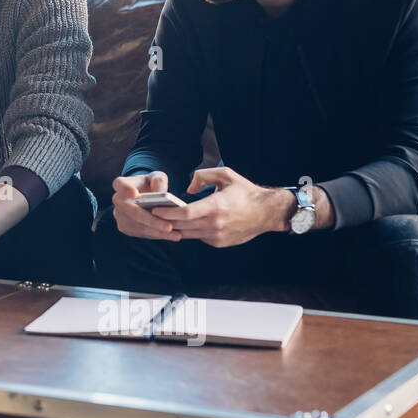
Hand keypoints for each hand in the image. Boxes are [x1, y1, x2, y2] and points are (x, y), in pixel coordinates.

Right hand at [110, 171, 180, 241]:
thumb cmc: (151, 184)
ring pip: (137, 225)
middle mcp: (117, 200)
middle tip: (168, 227)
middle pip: (131, 211)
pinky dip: (155, 235)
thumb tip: (160, 192)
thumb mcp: (157, 177)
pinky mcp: (124, 227)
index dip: (126, 189)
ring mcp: (119, 215)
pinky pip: (139, 233)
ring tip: (175, 234)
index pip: (120, 185)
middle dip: (151, 220)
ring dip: (156, 231)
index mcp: (122, 184)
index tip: (135, 193)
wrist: (145, 196)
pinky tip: (169, 236)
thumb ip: (158, 181)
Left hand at [150, 166, 287, 247]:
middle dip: (165, 220)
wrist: (267, 212)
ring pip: (187, 234)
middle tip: (150, 214)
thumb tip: (188, 188)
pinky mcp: (219, 243)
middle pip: (182, 226)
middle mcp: (215, 224)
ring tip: (162, 219)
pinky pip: (198, 237)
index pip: (185, 214)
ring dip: (175, 227)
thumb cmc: (245, 192)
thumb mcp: (226, 175)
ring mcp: (217, 236)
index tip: (154, 209)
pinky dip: (189, 230)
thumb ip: (203, 176)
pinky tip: (182, 223)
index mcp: (215, 207)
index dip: (167, 213)